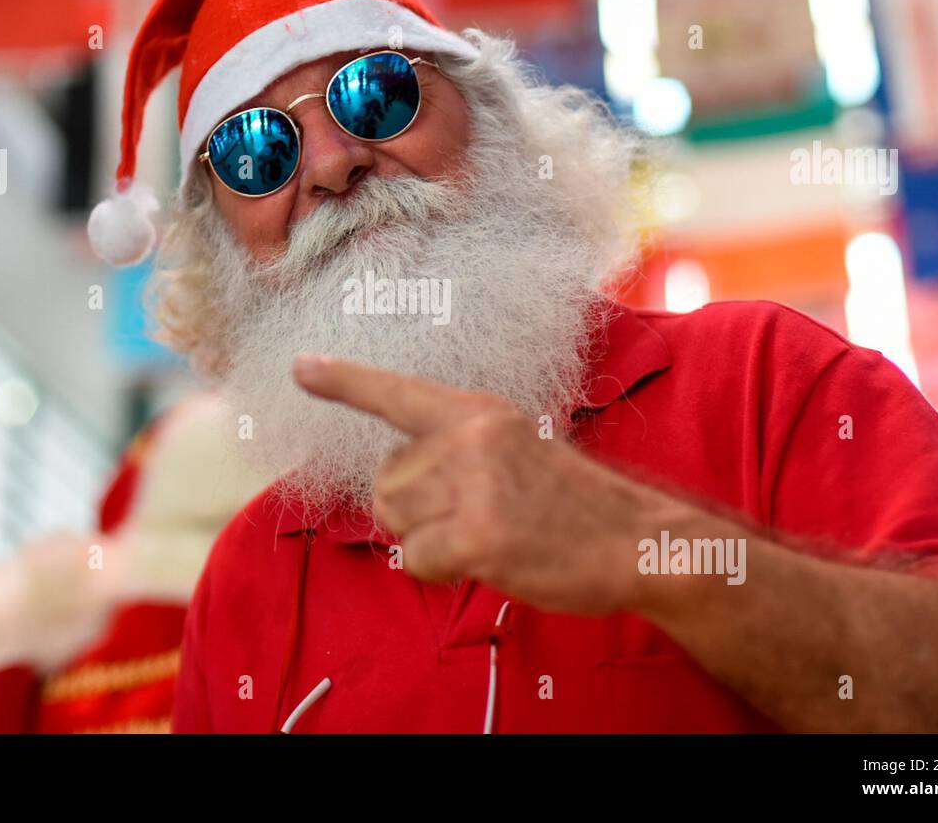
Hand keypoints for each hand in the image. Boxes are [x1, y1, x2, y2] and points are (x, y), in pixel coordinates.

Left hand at [292, 355, 657, 613]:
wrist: (637, 540)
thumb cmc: (573, 505)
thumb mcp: (516, 450)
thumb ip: (456, 454)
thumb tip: (393, 487)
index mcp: (479, 411)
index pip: (398, 393)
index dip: (345, 381)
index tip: (300, 366)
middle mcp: (470, 438)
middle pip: (384, 484)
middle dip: (415, 514)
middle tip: (478, 519)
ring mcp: (474, 484)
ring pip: (395, 524)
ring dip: (430, 544)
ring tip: (489, 537)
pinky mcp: (478, 534)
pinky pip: (414, 559)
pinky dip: (439, 571)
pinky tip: (486, 561)